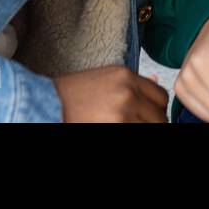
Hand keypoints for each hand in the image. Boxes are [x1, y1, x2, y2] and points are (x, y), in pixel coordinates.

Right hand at [54, 65, 168, 121]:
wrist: (46, 104)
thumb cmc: (72, 94)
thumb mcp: (105, 79)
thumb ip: (132, 82)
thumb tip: (156, 80)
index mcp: (126, 76)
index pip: (161, 97)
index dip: (156, 110)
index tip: (149, 116)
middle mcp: (128, 93)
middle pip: (159, 116)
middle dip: (152, 123)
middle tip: (138, 123)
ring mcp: (122, 112)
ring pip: (152, 127)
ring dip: (142, 128)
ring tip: (126, 125)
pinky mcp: (116, 127)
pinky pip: (135, 132)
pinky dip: (132, 132)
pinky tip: (119, 128)